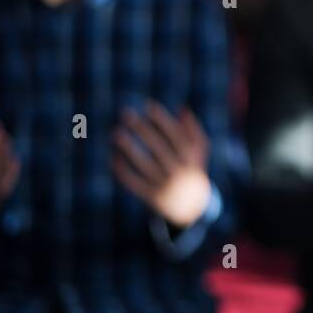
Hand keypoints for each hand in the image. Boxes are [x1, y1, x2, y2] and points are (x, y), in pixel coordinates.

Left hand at [112, 102, 212, 227]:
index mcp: (192, 158)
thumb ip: (193, 129)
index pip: (176, 134)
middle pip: (158, 147)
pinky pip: (135, 183)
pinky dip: (124, 171)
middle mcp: (180, 171)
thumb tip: (182, 108)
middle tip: (126, 113)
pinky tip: (114, 157)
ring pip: (144, 164)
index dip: (162, 119)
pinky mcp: (153, 198)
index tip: (147, 105)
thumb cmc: (191, 169)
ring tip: (116, 133)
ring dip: (129, 148)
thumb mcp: (199, 151)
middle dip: (142, 128)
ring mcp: (166, 185)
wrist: (192, 207)